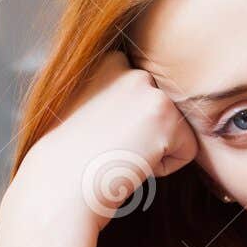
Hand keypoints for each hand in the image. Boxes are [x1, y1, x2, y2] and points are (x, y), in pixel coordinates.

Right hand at [12, 49, 203, 233]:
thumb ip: (109, 95)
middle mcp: (128, 67)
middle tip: (108, 148)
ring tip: (116, 154)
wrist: (59, 185)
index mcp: (105, 61)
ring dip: (151, 151)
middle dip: (143, 136)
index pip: (145, 97)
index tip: (99, 136)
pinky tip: (130, 163)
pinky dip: (164, 168)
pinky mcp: (166, 115)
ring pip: (175, 131)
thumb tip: (137, 107)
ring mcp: (148, 88)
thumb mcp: (79, 108)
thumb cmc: (64, 160)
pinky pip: (187, 151)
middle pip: (163, 113)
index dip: (127, 126)